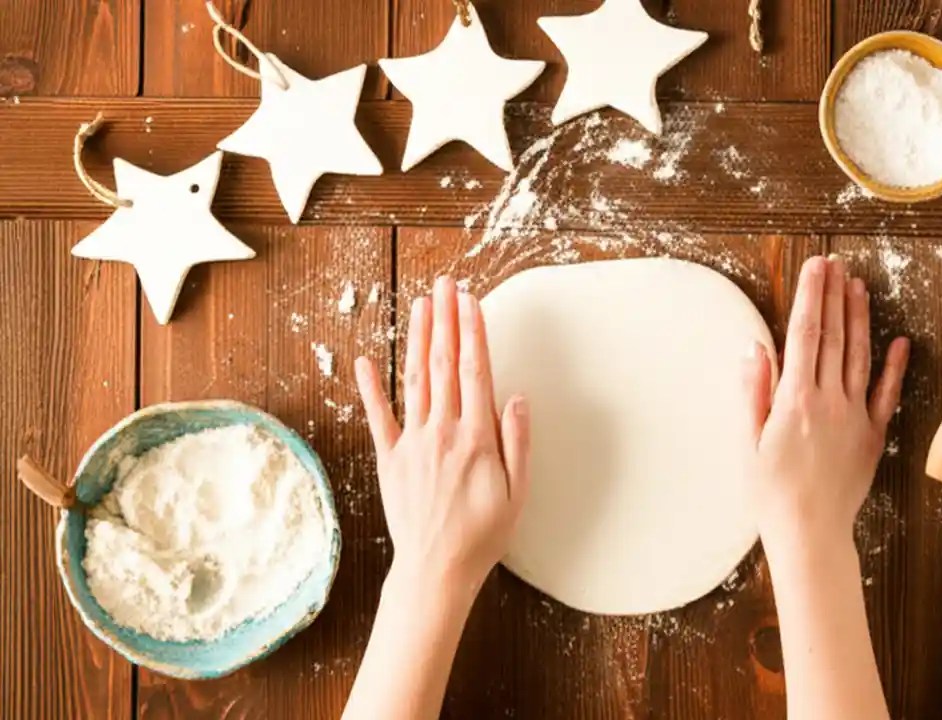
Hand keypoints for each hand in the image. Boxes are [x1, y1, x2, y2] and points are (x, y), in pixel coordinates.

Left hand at [354, 276, 530, 595]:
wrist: (437, 570)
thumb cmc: (483, 535)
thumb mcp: (517, 492)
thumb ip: (517, 442)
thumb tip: (515, 397)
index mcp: (476, 438)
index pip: (474, 373)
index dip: (472, 333)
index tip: (471, 301)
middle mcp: (442, 432)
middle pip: (443, 365)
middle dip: (446, 320)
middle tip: (446, 285)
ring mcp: (412, 443)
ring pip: (415, 380)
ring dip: (419, 339)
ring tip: (422, 305)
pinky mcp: (389, 459)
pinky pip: (379, 417)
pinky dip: (371, 387)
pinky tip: (366, 360)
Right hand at [744, 256, 908, 554]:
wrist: (810, 535)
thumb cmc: (771, 494)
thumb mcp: (748, 442)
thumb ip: (754, 392)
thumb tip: (757, 348)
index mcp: (795, 400)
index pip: (804, 334)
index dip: (811, 296)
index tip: (815, 267)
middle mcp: (829, 401)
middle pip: (834, 336)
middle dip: (834, 295)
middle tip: (835, 264)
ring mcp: (855, 416)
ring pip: (860, 356)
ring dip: (859, 318)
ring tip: (858, 286)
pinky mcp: (872, 436)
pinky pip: (886, 395)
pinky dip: (894, 366)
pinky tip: (898, 341)